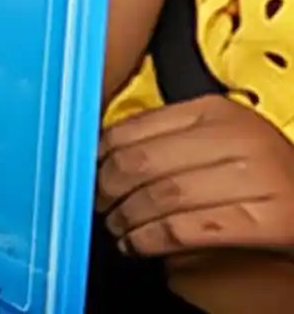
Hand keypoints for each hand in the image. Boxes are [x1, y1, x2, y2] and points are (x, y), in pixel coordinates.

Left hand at [98, 95, 293, 256]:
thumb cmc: (258, 171)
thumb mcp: (214, 140)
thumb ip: (166, 139)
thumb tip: (101, 153)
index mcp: (216, 111)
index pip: (133, 127)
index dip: (98, 155)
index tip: (86, 171)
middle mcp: (238, 138)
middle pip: (142, 163)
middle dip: (108, 189)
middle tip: (98, 204)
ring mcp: (258, 177)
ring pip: (162, 197)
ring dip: (127, 219)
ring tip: (118, 229)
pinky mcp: (270, 219)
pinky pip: (188, 230)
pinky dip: (151, 240)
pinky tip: (139, 245)